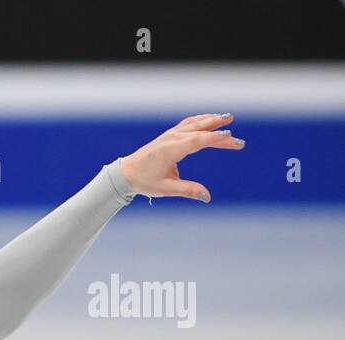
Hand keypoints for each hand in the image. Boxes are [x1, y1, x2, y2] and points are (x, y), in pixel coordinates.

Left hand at [119, 113, 243, 202]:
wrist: (126, 173)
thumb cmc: (144, 182)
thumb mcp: (166, 189)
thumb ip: (187, 190)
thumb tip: (207, 197)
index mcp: (171, 150)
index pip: (198, 141)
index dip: (216, 139)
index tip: (231, 138)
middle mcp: (171, 138)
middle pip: (200, 131)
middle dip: (220, 132)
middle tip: (237, 139)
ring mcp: (170, 135)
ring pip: (194, 124)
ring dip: (211, 120)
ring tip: (227, 118)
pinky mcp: (169, 135)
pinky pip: (188, 124)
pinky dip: (201, 120)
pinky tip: (210, 119)